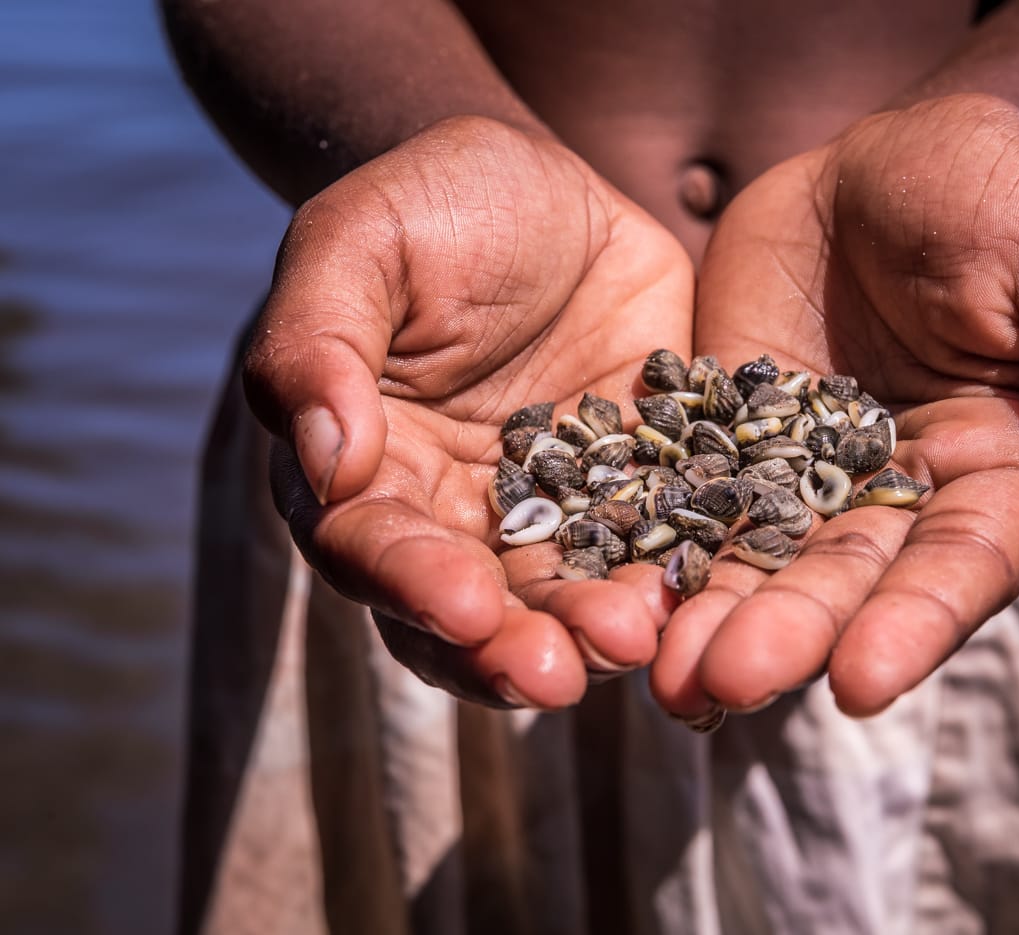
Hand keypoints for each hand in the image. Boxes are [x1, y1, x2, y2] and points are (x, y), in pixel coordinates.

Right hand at [245, 117, 692, 707]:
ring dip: (591, 633)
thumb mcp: (361, 241)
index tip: (463, 606)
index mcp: (370, 466)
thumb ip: (320, 342)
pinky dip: (674, 579)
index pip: (373, 545)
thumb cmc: (433, 203)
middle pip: (469, 609)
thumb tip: (322, 460)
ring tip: (634, 640)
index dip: (412, 582)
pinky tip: (699, 599)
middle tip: (556, 674)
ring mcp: (555, 509)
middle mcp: (457, 512)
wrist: (549, 184)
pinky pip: (656, 547)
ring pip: (564, 596)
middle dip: (508, 649)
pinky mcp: (638, 489)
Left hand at [650, 93, 1018, 719]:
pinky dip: (655, 550)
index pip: (965, 564)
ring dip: (711, 619)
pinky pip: (687, 502)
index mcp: (1004, 470)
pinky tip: (608, 596)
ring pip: (761, 561)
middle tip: (721, 684)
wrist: (883, 151)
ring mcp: (806, 474)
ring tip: (657, 672)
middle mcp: (903, 496)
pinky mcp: (724, 440)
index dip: (917, 623)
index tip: (861, 683)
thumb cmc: (1001, 189)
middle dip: (789, 634)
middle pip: (849, 583)